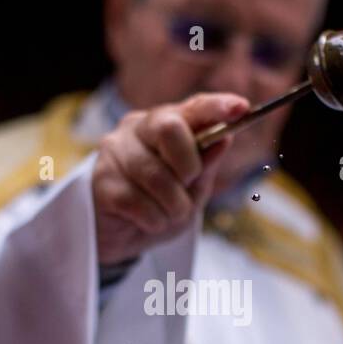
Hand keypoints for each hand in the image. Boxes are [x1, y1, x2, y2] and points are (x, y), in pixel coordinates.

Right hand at [92, 93, 248, 265]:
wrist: (121, 237)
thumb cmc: (159, 205)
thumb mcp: (192, 188)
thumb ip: (206, 164)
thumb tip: (224, 138)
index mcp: (165, 123)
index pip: (193, 107)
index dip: (216, 107)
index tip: (241, 108)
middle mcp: (137, 129)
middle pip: (170, 129)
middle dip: (188, 166)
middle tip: (186, 185)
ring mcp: (115, 152)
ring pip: (157, 176)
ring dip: (173, 206)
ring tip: (167, 214)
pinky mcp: (101, 181)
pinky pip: (140, 203)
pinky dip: (154, 221)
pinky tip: (147, 220)